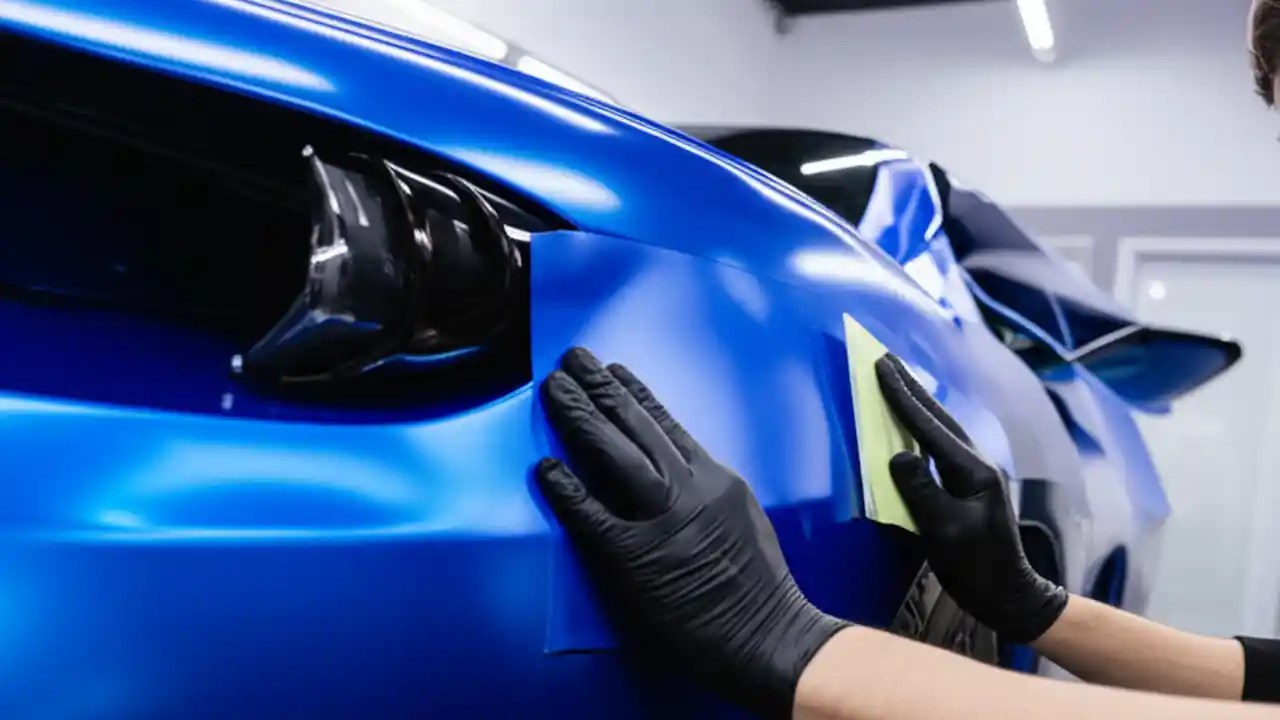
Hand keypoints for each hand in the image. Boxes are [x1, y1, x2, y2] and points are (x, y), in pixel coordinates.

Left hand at [537, 348, 847, 718]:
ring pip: (613, 454)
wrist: (770, 638)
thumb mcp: (744, 518)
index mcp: (715, 479)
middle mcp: (688, 489)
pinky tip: (545, 467)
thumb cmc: (761, 589)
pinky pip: (590, 514)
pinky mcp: (633, 558)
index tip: (613, 370)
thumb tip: (682, 472)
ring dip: (579, 417)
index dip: (634, 394)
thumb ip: (710, 491)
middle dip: (599, 388)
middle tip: (571, 358)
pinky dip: (567, 488)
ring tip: (553, 388)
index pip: (666, 424)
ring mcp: (660, 521)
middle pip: (634, 426)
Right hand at [875, 354, 1067, 642]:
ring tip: (896, 381)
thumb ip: (921, 490)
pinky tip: (913, 425)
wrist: (1008, 594)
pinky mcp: (967, 487)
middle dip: (910, 388)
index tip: (881, 367)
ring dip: (916, 403)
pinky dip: (922, 428)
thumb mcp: (945, 530)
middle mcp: (976, 464)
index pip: (929, 426)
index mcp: (972, 470)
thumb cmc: (977, 566)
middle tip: (885, 359)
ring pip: (940, 428)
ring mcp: (974, 475)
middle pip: (938, 417)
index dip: (902, 397)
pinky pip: (939, 446)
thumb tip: (899, 455)